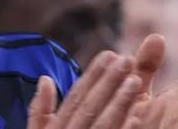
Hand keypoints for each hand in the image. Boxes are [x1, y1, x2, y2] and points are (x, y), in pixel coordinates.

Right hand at [27, 51, 143, 128]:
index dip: (92, 75)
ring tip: (135, 80)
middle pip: (88, 107)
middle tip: (126, 59)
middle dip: (108, 82)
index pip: (75, 98)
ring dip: (118, 102)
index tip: (109, 54)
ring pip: (101, 125)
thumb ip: (40, 111)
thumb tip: (45, 79)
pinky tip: (137, 116)